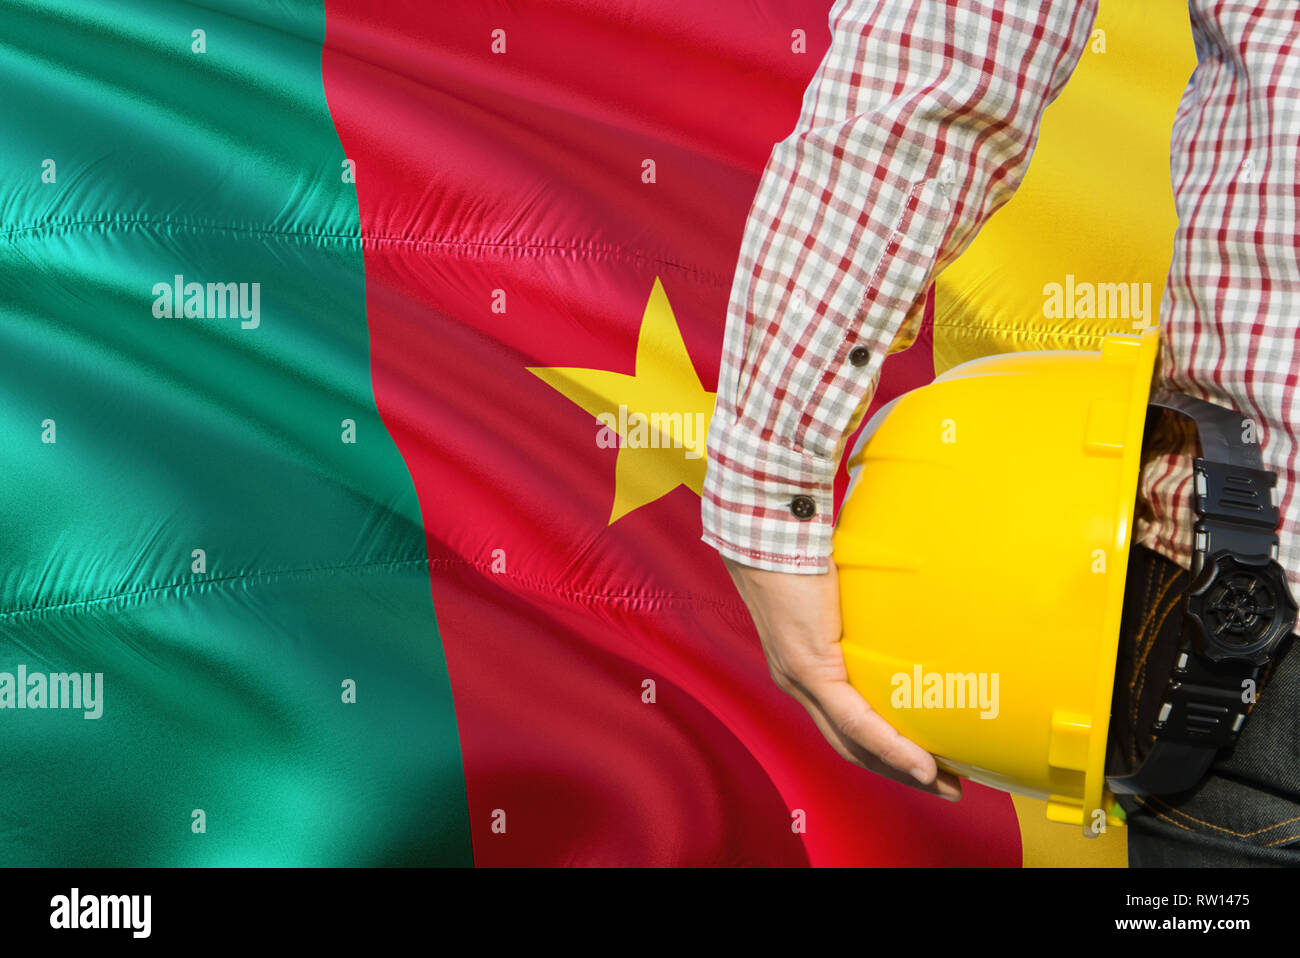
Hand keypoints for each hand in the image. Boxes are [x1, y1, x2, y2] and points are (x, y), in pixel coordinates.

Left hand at [723, 555, 960, 800]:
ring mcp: (801, 679)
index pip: (844, 726)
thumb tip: (907, 595)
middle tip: (945, 785)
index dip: (883, 751)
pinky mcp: (809, 667)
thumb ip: (862, 606)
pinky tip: (920, 763)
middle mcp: (799, 684)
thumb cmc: (801, 550)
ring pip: (854, 743)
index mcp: (804, 669)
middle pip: (851, 747)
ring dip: (901, 770)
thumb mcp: (839, 591)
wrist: (769, 533)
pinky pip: (853, 718)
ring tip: (943, 784)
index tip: (924, 763)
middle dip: (899, 772)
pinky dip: (889, 745)